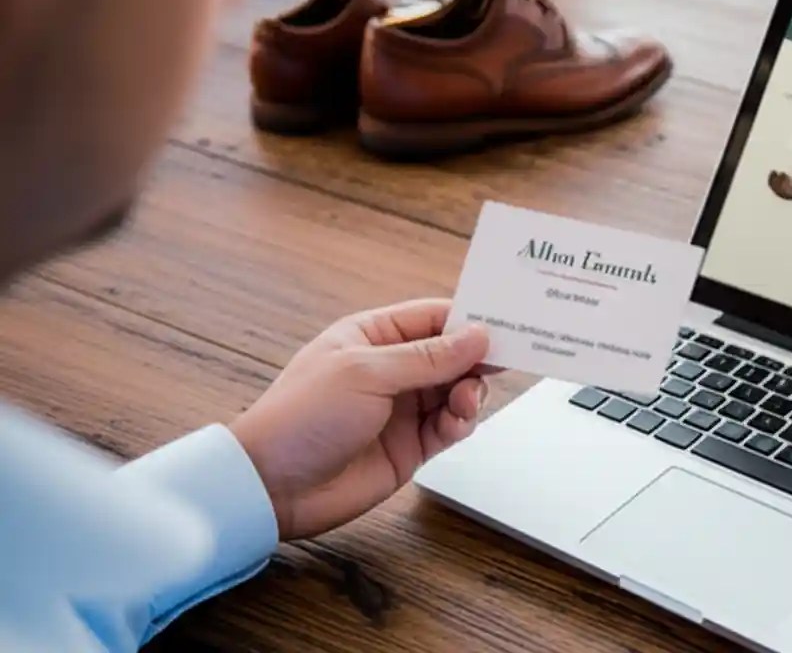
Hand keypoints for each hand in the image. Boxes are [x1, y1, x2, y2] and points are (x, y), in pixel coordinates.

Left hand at [229, 299, 490, 539]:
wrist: (273, 487)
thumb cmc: (302, 417)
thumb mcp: (366, 373)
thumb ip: (428, 357)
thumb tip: (477, 335)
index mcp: (373, 336)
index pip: (433, 318)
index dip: (469, 320)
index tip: (504, 325)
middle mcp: (391, 369)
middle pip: (452, 354)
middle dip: (477, 359)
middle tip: (499, 364)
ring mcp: (402, 408)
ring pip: (457, 391)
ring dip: (470, 393)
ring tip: (465, 401)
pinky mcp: (410, 446)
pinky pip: (450, 426)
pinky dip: (461, 423)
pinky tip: (455, 424)